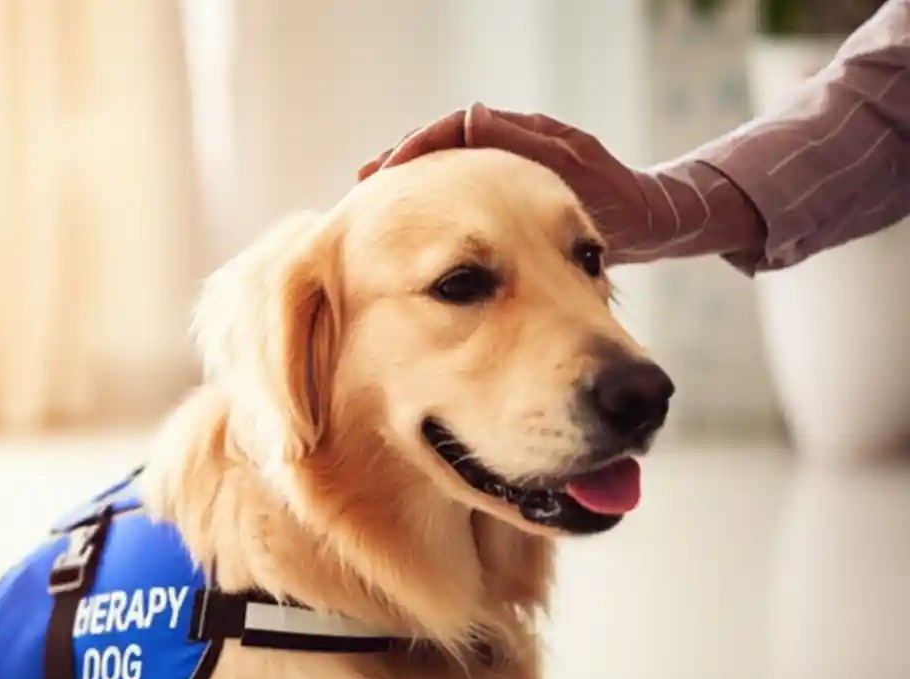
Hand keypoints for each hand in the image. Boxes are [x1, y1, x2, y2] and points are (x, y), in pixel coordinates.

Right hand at [359, 104, 670, 259]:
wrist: (652, 221)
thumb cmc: (621, 196)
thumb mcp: (578, 165)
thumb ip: (527, 143)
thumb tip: (472, 113)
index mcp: (521, 134)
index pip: (454, 128)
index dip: (418, 146)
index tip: (389, 168)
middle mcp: (508, 148)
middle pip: (441, 146)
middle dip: (401, 162)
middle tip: (365, 181)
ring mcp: (506, 174)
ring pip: (446, 172)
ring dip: (411, 185)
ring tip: (373, 199)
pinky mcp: (508, 203)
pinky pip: (460, 198)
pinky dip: (432, 207)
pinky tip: (411, 227)